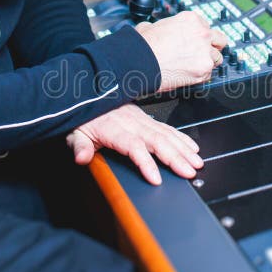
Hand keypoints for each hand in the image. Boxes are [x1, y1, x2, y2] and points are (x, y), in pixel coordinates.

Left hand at [66, 103, 202, 184]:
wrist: (90, 93)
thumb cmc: (84, 116)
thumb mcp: (75, 130)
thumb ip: (79, 145)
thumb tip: (81, 158)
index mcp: (115, 129)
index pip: (134, 147)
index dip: (146, 162)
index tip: (156, 178)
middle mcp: (132, 124)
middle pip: (157, 141)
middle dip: (176, 157)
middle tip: (189, 171)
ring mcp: (142, 120)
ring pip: (166, 135)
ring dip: (183, 149)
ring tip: (197, 163)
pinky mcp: (147, 119)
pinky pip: (168, 128)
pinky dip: (182, 138)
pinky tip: (193, 148)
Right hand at [136, 11, 227, 91]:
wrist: (139, 62)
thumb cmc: (142, 45)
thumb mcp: (152, 25)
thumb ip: (163, 26)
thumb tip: (154, 29)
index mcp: (191, 19)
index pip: (205, 27)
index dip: (199, 36)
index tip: (194, 42)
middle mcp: (202, 33)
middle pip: (219, 40)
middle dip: (212, 47)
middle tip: (203, 53)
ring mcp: (205, 52)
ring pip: (217, 58)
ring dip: (207, 62)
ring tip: (193, 67)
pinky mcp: (203, 69)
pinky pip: (208, 74)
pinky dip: (200, 76)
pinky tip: (188, 74)